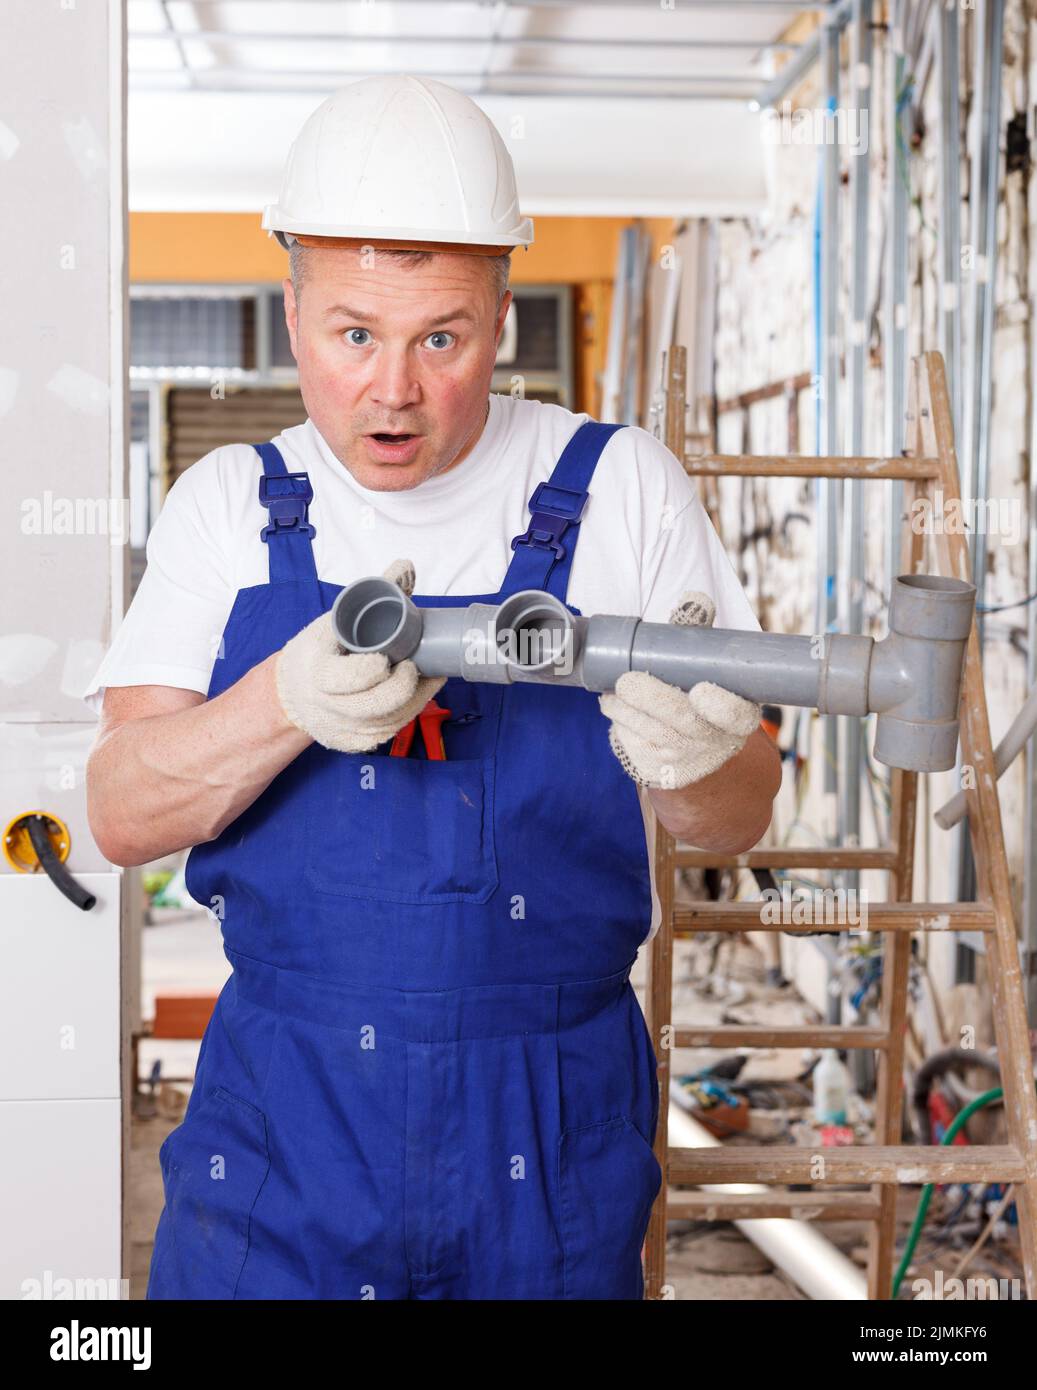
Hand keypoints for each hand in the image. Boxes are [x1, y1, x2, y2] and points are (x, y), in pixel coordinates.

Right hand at [275, 558, 445, 751]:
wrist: (292, 690)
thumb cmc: (321, 649)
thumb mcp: (337, 618)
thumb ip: (376, 591)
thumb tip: (405, 568)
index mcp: (317, 672)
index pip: (348, 678)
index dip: (373, 671)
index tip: (387, 659)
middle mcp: (325, 705)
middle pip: (372, 705)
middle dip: (400, 688)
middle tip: (412, 669)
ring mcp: (337, 728)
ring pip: (385, 723)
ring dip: (412, 703)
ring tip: (425, 680)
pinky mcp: (348, 743)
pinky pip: (383, 735)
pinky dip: (404, 717)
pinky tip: (416, 699)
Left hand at [598, 591, 761, 789]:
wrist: (695, 756)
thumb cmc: (701, 700)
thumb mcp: (711, 673)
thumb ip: (701, 638)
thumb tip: (695, 601)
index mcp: (739, 718)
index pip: (738, 715)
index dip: (721, 707)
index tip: (701, 690)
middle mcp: (715, 742)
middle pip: (684, 723)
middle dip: (654, 701)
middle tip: (628, 681)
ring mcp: (685, 759)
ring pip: (652, 734)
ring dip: (626, 710)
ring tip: (614, 690)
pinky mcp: (657, 769)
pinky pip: (634, 745)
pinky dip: (620, 722)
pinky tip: (613, 705)